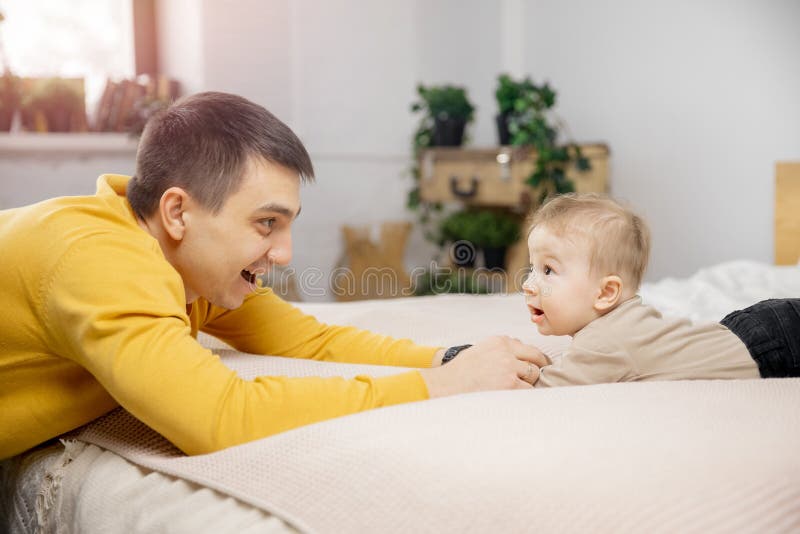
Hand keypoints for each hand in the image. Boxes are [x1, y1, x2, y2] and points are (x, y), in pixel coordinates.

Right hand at [420, 336, 547, 397]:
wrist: (446, 385)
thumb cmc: (460, 372)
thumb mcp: (480, 350)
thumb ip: (501, 351)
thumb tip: (521, 359)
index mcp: (499, 341)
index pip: (526, 347)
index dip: (532, 358)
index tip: (537, 365)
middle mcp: (506, 351)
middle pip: (536, 357)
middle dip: (539, 367)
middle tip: (541, 377)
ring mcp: (509, 367)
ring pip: (534, 374)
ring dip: (529, 383)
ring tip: (517, 390)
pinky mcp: (510, 384)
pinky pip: (528, 390)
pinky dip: (525, 394)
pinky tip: (516, 397)